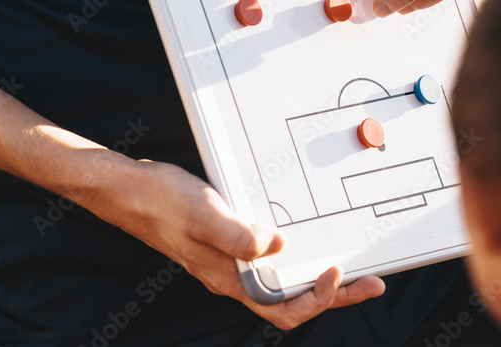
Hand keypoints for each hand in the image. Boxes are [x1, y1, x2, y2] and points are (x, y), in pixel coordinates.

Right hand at [96, 158, 384, 329]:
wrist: (127, 190)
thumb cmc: (159, 201)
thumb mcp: (203, 214)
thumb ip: (239, 235)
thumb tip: (278, 246)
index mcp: (229, 278)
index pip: (284, 309)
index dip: (319, 299)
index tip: (338, 271)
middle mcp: (233, 276)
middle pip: (293, 299)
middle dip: (336, 293)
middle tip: (373, 280)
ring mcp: (230, 261)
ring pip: (283, 281)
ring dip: (318, 276)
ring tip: (351, 265)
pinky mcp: (227, 243)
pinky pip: (268, 259)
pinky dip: (294, 254)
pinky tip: (304, 238)